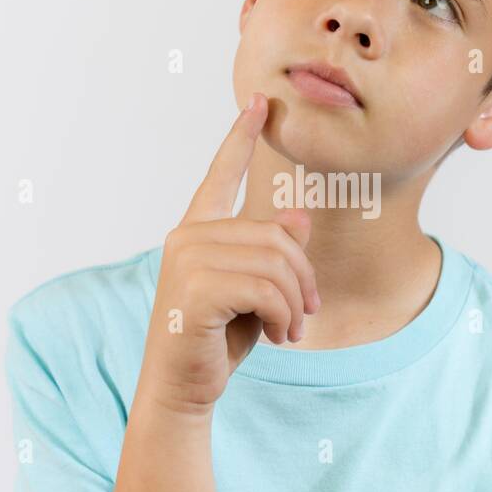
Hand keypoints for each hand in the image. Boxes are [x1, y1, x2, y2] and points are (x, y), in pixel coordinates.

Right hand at [139, 93, 319, 410]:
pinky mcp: (195, 288)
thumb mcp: (256, 294)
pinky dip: (286, 315)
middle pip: (275, 235)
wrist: (183, 389)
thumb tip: (297, 217)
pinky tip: (281, 336)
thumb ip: (272, 254)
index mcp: (198, 232)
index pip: (220, 176)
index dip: (240, 137)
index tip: (258, 102)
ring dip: (297, 302)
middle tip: (308, 314)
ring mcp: (187, 259)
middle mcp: (187, 237)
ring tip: (293, 330)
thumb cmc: (217, 342)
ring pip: (276, 261)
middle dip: (304, 277)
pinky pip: (266, 288)